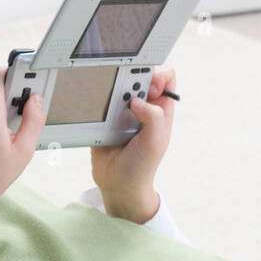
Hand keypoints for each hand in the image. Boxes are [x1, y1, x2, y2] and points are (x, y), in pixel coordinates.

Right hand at [89, 65, 177, 221]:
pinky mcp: (103, 118)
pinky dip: (96, 102)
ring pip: (116, 86)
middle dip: (129, 79)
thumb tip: (137, 99)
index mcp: (160, 109)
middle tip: (124, 95)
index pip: (164, 77)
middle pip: (136, 76)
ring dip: (111, 92)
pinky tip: (97, 114)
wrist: (118, 185)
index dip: (156, 75)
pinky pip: (98, 101)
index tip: (147, 88)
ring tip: (110, 108)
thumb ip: (154, 117)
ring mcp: (121, 111)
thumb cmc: (142, 167)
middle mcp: (142, 106)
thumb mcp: (156, 142)